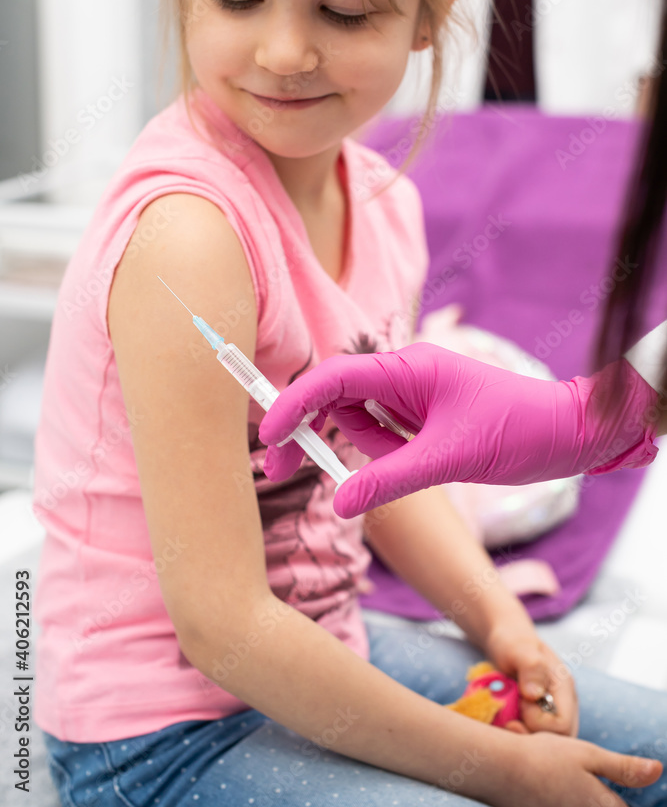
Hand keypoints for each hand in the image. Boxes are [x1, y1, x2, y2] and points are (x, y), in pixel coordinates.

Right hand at [258, 344, 658, 517]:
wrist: (566, 434)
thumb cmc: (517, 431)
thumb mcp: (448, 458)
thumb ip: (389, 479)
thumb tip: (338, 502)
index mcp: (407, 368)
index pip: (334, 379)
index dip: (294, 404)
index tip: (268, 438)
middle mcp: (403, 375)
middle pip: (334, 397)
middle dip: (305, 431)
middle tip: (279, 472)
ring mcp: (411, 396)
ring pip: (356, 419)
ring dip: (348, 447)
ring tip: (374, 468)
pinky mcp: (421, 417)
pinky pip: (381, 434)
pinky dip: (374, 454)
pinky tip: (395, 469)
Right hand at [479, 731, 661, 806]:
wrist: (499, 769)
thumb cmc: (544, 757)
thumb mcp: (588, 754)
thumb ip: (624, 768)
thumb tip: (658, 770)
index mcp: (600, 805)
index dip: (620, 799)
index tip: (611, 788)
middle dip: (604, 800)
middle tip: (585, 780)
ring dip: (581, 798)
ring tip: (565, 781)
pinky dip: (561, 800)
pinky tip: (551, 788)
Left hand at [484, 624, 577, 736]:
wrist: (504, 641)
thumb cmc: (513, 641)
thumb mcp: (519, 649)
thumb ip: (530, 667)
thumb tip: (534, 695)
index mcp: (564, 689)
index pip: (563, 725)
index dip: (538, 722)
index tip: (519, 703)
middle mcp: (563, 705)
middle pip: (558, 741)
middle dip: (530, 735)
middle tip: (508, 720)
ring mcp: (552, 713)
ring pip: (547, 743)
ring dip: (523, 735)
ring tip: (506, 719)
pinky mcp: (538, 718)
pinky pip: (534, 737)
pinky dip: (518, 733)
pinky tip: (505, 720)